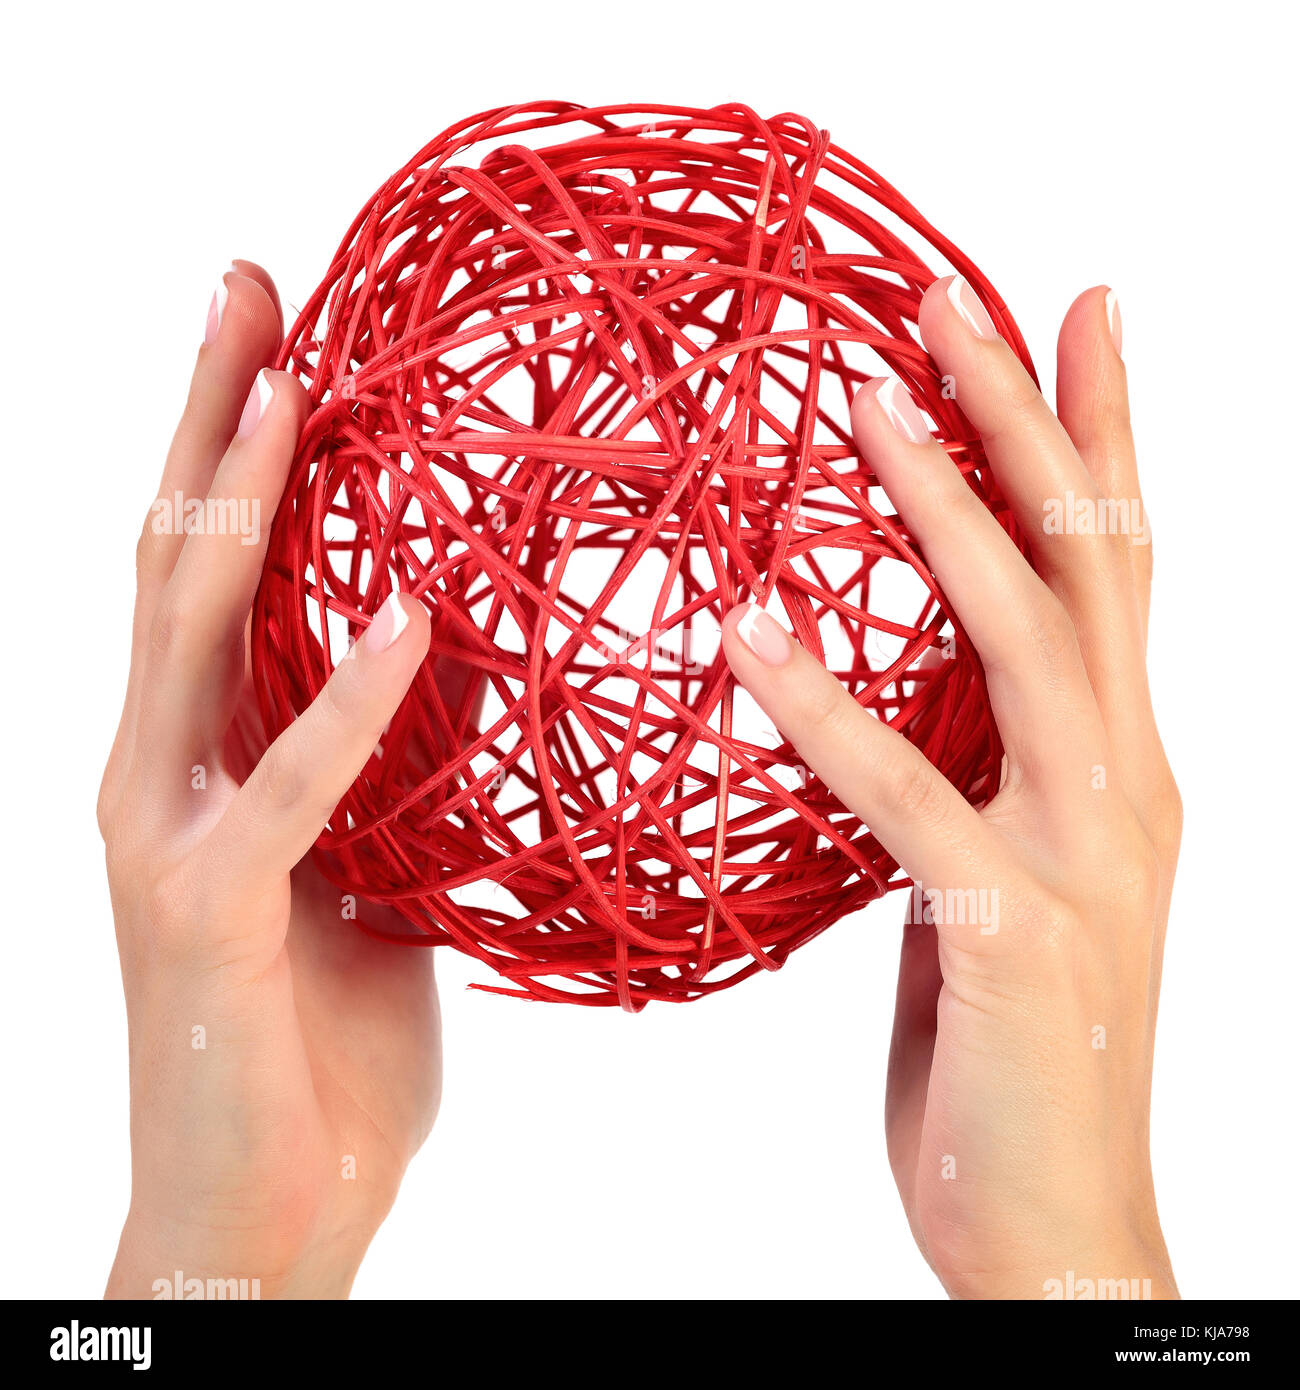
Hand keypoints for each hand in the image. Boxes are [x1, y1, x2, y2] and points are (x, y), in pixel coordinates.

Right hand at [98, 262, 436, 1298]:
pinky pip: (287, 789)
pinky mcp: (204, 912)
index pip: (207, 566)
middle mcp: (152, 772)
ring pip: (189, 637)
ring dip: (240, 508)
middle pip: (169, 556)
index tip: (276, 331)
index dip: (230, 444)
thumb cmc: (319, 1047)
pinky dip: (345, 705)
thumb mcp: (373, 878)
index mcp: (197, 757)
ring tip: (286, 389)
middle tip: (242, 284)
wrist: (265, 1207)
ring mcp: (162, 837)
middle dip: (206, 417)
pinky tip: (404, 625)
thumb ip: (387, 773)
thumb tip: (453, 671)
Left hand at [722, 279, 1180, 1299]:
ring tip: (872, 402)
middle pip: (1088, 560)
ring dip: (947, 510)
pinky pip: (902, 796)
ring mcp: (1082, 854)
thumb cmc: (1013, 1061)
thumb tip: (897, 723)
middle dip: (1030, 417)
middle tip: (958, 296)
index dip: (1098, 431)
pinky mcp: (1013, 932)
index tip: (1062, 311)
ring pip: (1021, 641)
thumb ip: (964, 795)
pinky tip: (751, 635)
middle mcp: (1127, 783)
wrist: (1057, 1230)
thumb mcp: (995, 894)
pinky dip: (824, 707)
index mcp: (1122, 766)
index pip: (1114, 565)